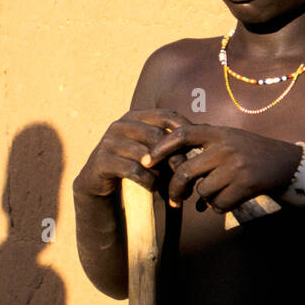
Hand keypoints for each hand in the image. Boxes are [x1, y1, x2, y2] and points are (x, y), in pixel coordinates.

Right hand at [73, 109, 195, 197]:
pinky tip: (154, 188)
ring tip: (171, 186)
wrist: (99, 181)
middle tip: (187, 175)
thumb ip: (171, 143)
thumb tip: (205, 140)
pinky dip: (148, 181)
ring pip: (146, 154)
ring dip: (162, 173)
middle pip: (158, 136)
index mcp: (135, 116)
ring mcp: (108, 141)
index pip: (167, 115)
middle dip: (176, 157)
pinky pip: (134, 170)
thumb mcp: (153, 150)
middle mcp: (120, 124)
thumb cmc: (135, 164)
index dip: (186, 130)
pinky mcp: (101, 160)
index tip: (199, 148)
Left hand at [141, 124, 303, 211]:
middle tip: (173, 200)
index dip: (161, 148)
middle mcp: (225, 147)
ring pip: (202, 191)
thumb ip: (206, 143)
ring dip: (205, 199)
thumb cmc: (253, 152)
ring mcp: (236, 166)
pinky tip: (228, 201)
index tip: (146, 161)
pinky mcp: (245, 184)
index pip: (182, 134)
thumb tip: (172, 159)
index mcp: (219, 133)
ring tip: (215, 196)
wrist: (288, 163)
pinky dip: (219, 207)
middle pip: (186, 172)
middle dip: (175, 190)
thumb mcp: (231, 138)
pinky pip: (219, 204)